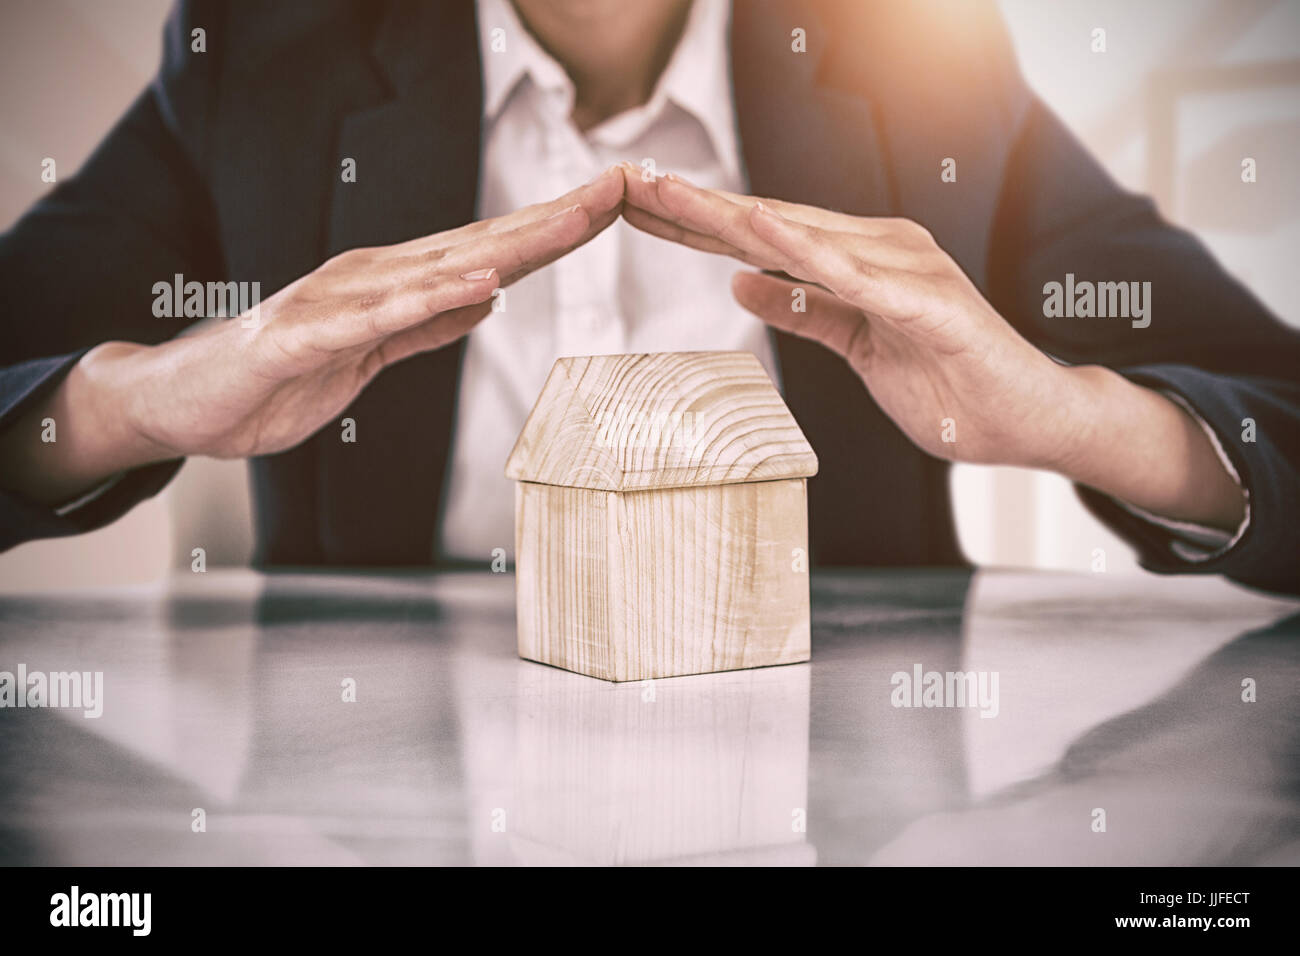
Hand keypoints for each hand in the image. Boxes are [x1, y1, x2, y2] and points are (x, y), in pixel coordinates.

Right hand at [1, 167, 625, 504]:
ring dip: (510, 245)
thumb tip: (484, 298)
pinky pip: (379, 318)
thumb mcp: (372, 356)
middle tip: (618, 189)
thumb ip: (426, 326)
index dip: (552, 233)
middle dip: (553, 220)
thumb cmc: (278, 379)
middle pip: (480, 244)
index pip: (488, 254)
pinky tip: (477, 284)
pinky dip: (431, 299)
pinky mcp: (308, 336)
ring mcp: (341, 302)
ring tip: (570, 222)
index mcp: (395, 286)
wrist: (186, 402)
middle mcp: (374, 279)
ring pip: (440, 268)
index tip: (610, 210)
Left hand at [621, 167, 1245, 530]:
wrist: (1024, 419)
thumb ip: (803, 310)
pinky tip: (754, 229)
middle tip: (629, 184)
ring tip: (668, 193)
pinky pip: (851, 274)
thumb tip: (743, 283)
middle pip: (770, 223)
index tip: (639, 209)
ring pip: (800, 236)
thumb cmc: (948, 382)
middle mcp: (878, 248)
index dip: (699, 223)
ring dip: (730, 214)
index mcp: (858, 259)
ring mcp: (903, 268)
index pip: (763, 236)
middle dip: (695, 206)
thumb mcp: (854, 346)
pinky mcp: (923, 301)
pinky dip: (801, 250)